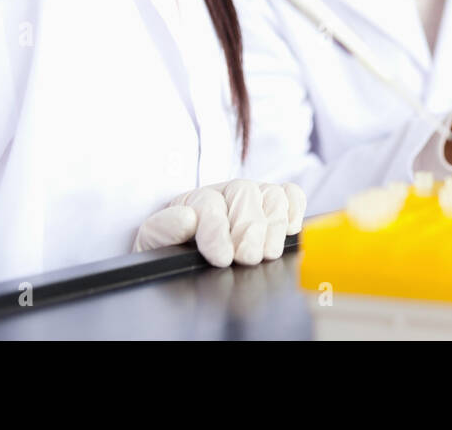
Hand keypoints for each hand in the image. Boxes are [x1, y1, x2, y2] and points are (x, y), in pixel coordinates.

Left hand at [134, 180, 306, 266]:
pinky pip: (291, 194)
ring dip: (273, 223)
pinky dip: (295, 208)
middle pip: (244, 193)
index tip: (223, 258)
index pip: (208, 205)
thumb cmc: (172, 252)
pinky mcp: (273, 204)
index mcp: (191, 201)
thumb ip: (165, 230)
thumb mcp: (156, 244)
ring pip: (271, 193)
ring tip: (268, 253)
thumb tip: (187, 219)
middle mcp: (224, 193)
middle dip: (248, 229)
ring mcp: (252, 196)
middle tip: (248, 258)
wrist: (183, 255)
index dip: (217, 232)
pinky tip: (288, 230)